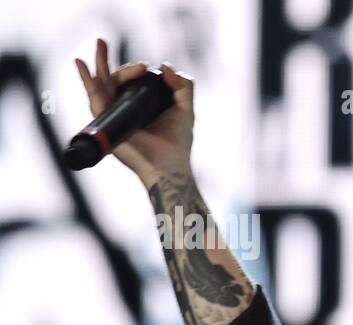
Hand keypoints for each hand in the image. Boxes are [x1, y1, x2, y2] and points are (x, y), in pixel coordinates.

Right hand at [74, 38, 194, 183]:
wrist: (168, 166)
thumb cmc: (176, 144)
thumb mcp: (185, 109)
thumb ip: (182, 86)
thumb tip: (165, 66)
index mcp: (142, 104)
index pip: (136, 80)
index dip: (140, 70)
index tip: (155, 69)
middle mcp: (126, 107)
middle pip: (117, 78)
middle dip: (123, 64)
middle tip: (129, 53)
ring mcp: (114, 113)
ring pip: (104, 82)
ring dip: (103, 62)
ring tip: (101, 43)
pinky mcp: (106, 119)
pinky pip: (94, 96)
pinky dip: (86, 79)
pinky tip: (80, 63)